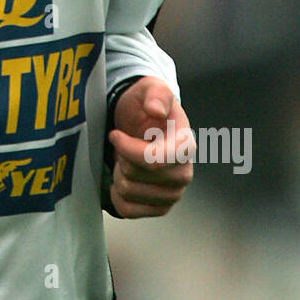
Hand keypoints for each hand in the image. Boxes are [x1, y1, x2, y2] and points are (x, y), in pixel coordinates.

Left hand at [108, 77, 193, 218]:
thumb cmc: (145, 106)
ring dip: (118, 174)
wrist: (141, 125)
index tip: (114, 134)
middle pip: (136, 176)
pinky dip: (117, 195)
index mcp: (185, 145)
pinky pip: (128, 210)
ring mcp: (173, 193)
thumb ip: (156, 93)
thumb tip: (157, 110)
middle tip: (123, 145)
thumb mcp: (149, 89)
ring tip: (125, 159)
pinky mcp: (159, 208)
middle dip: (121, 158)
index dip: (127, 149)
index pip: (154, 160)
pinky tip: (122, 177)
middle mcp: (184, 173)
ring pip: (129, 192)